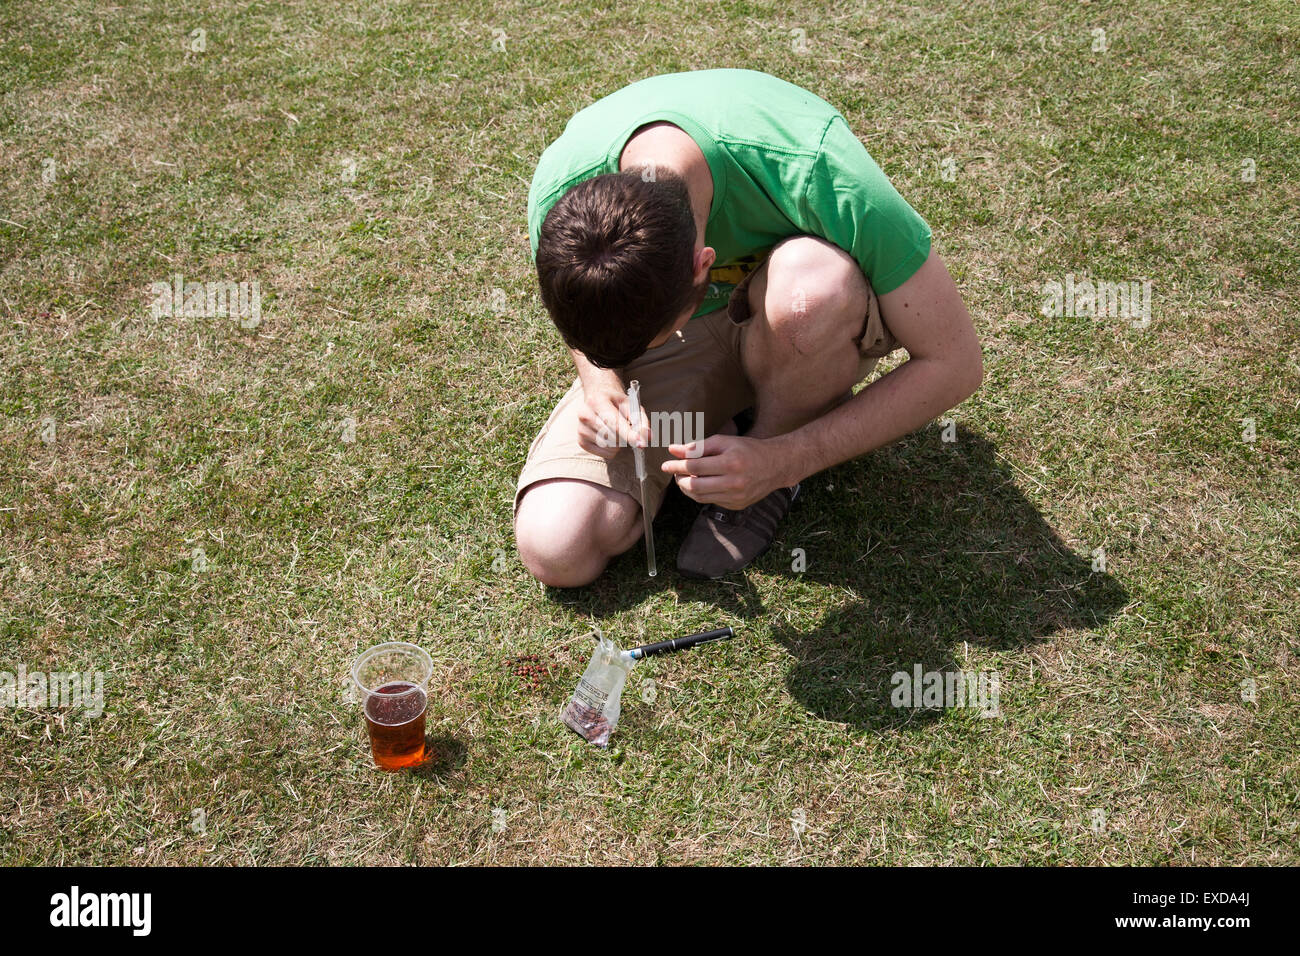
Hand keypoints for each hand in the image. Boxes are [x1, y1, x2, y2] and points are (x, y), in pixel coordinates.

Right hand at [576, 381, 649, 459]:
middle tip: (626, 428)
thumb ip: (641, 421)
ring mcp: (581, 429)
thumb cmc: (616, 402)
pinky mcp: (581, 441)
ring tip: (616, 430)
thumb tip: (648, 437)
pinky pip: (604, 454)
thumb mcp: (631, 405)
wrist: (597, 397)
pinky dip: (612, 449)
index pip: (614, 423)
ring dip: (619, 443)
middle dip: (625, 437)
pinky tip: (609, 437)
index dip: (629, 434)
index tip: (640, 443)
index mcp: (597, 401)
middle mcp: (585, 415)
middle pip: (613, 437)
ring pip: (609, 447)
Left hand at [661, 434, 787, 509]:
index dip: (676, 466)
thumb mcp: (724, 442)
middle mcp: (734, 483)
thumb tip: (674, 450)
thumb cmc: (748, 449)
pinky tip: (700, 484)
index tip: (666, 464)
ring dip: (687, 488)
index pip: (694, 467)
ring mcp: (736, 497)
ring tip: (684, 478)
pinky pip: (710, 501)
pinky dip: (700, 494)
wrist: (775, 466)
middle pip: (694, 486)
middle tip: (674, 472)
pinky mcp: (736, 506)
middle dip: (679, 479)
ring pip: (700, 497)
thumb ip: (698, 447)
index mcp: (731, 463)